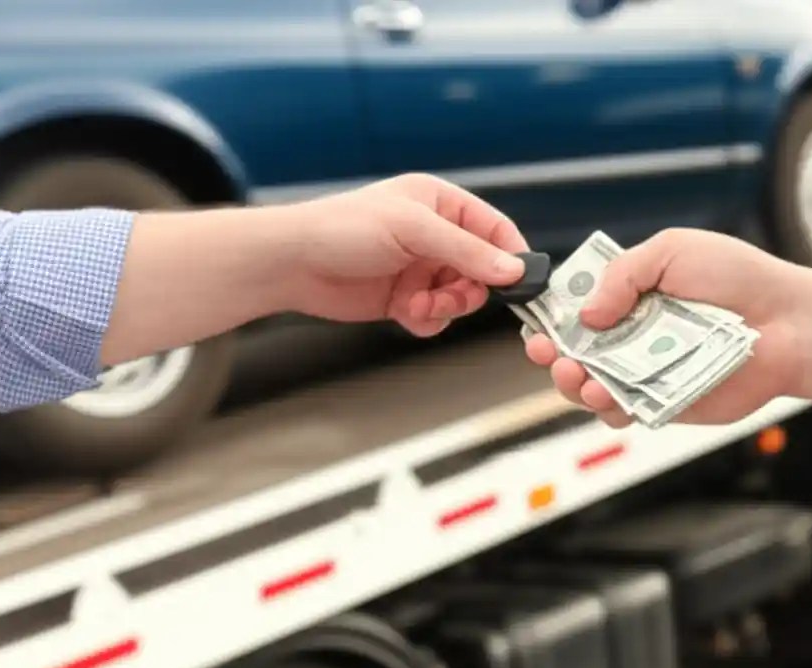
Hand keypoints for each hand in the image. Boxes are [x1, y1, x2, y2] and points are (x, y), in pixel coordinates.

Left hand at [288, 173, 528, 335]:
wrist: (292, 263)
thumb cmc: (341, 228)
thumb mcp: (413, 230)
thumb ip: (467, 251)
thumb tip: (512, 269)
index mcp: (441, 203)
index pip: (495, 229)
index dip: (510, 256)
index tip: (519, 282)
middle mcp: (435, 235)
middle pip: (483, 271)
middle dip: (470, 290)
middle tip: (450, 297)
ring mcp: (420, 268)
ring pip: (461, 298)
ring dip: (445, 307)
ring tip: (418, 305)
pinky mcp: (405, 298)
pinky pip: (436, 316)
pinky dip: (426, 320)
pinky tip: (404, 313)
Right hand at [523, 229, 806, 426]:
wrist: (786, 322)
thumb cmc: (737, 278)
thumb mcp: (672, 250)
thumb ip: (623, 275)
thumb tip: (586, 314)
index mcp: (629, 297)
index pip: (575, 310)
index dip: (550, 319)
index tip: (537, 324)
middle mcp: (632, 336)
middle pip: (572, 353)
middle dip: (552, 355)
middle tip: (549, 354)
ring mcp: (645, 372)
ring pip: (590, 389)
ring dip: (573, 385)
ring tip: (578, 375)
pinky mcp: (664, 403)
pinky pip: (623, 413)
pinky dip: (607, 409)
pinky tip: (606, 395)